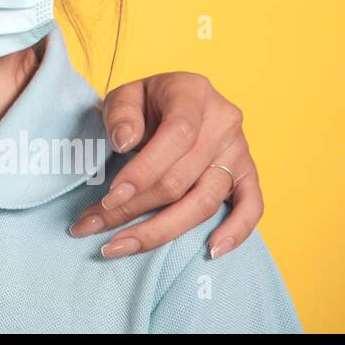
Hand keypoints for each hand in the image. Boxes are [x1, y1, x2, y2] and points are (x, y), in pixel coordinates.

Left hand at [68, 72, 260, 258]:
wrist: (177, 99)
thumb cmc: (147, 100)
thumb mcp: (126, 93)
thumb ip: (121, 112)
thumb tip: (125, 141)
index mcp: (193, 93)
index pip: (175, 136)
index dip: (143, 171)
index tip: (111, 198)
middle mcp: (223, 122)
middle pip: (181, 178)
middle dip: (133, 208)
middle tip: (93, 225)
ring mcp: (239, 150)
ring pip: (204, 201)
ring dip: (160, 230)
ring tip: (119, 246)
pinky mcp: (247, 174)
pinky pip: (252, 207)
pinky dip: (235, 232)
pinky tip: (210, 252)